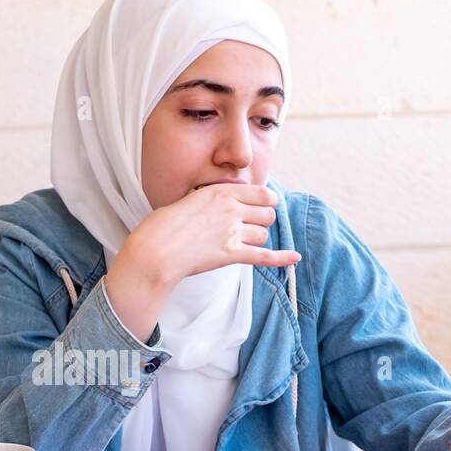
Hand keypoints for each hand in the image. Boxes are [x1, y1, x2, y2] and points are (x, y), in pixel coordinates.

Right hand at [104, 184, 299, 341]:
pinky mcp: (232, 255)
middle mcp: (232, 209)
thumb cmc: (163, 227)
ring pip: (264, 234)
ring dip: (257, 240)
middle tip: (249, 228)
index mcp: (221, 191)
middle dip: (262, 221)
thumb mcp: (188, 200)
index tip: (264, 207)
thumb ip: (210, 200)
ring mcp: (233, 232)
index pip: (262, 193)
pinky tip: (295, 259)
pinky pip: (265, 256)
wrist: (156, 251)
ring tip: (239, 244)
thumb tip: (218, 204)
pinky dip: (282, 259)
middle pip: (267, 215)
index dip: (266, 202)